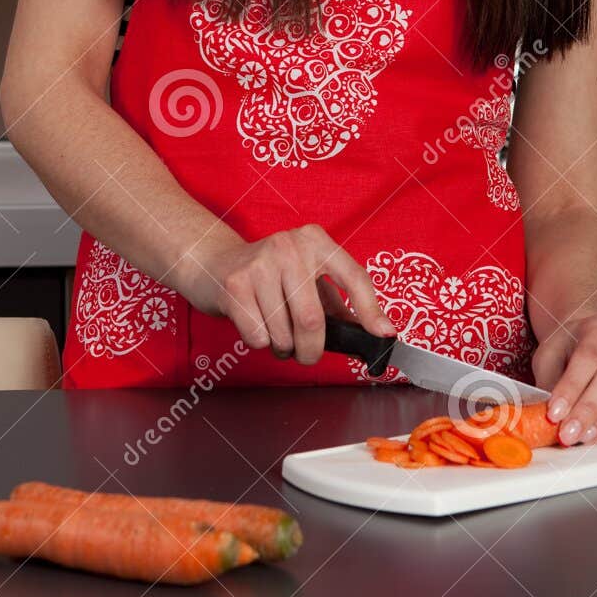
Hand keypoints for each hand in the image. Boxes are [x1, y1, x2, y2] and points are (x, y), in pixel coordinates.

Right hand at [178, 223, 394, 365]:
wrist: (213, 263)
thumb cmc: (268, 277)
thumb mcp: (305, 278)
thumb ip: (336, 303)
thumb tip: (372, 332)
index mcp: (315, 241)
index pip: (353, 278)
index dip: (371, 310)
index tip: (383, 335)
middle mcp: (290, 246)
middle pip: (313, 320)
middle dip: (312, 350)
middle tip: (307, 355)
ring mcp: (261, 262)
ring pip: (284, 334)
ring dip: (283, 348)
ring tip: (274, 331)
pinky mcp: (235, 284)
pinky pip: (258, 337)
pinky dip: (260, 343)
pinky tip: (254, 322)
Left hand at [531, 310, 596, 444]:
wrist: (587, 340)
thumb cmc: (569, 347)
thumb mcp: (549, 354)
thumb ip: (549, 380)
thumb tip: (547, 415)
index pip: (589, 356)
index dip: (572, 388)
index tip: (555, 412)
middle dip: (589, 409)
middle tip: (569, 432)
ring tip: (584, 436)